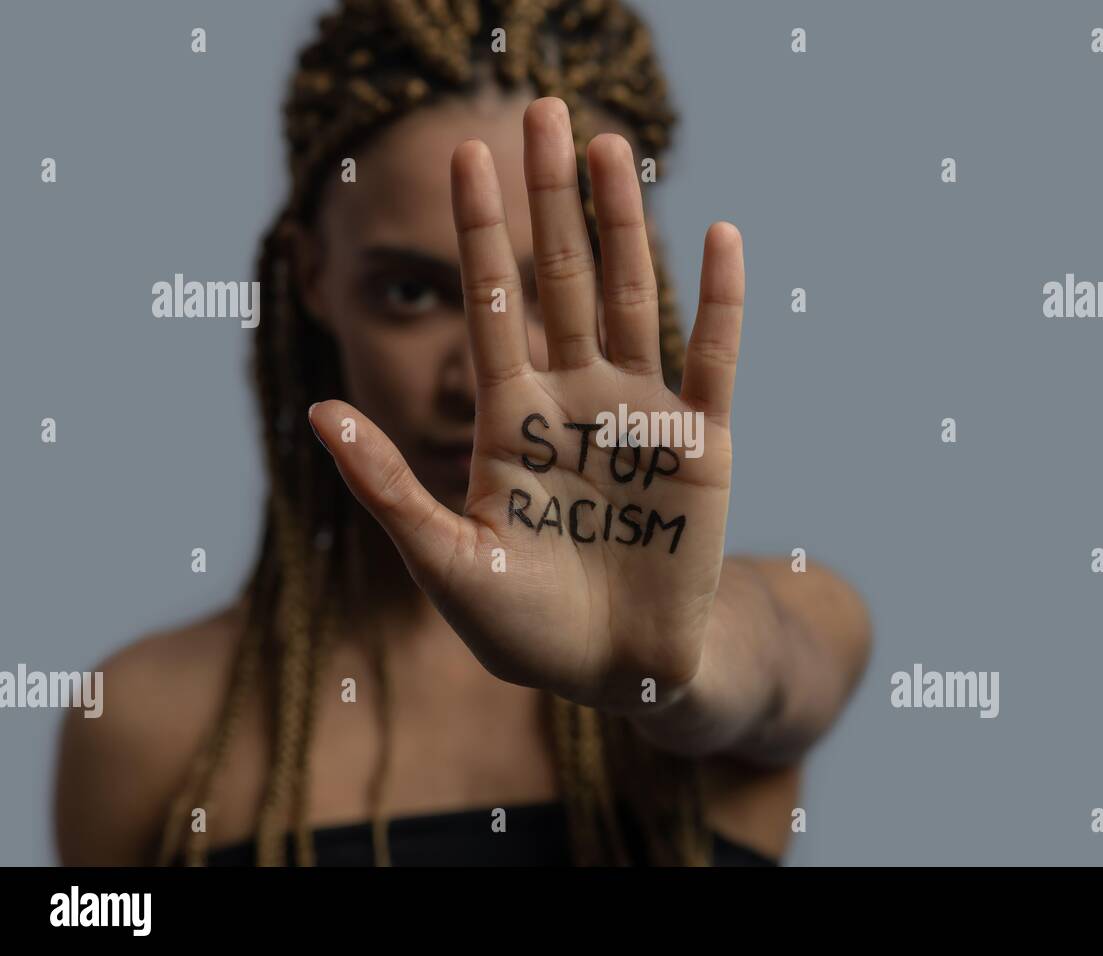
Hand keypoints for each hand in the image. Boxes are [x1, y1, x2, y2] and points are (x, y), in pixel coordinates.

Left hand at [308, 97, 743, 713]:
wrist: (620, 675)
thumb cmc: (527, 632)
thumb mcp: (449, 565)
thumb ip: (391, 489)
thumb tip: (319, 412)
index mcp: (511, 422)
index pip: (493, 307)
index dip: (481, 233)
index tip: (467, 156)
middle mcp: (574, 401)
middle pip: (558, 280)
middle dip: (547, 199)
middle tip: (541, 111)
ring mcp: (638, 415)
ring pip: (628, 298)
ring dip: (621, 224)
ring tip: (608, 146)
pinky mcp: (701, 442)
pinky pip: (713, 357)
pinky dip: (718, 301)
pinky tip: (719, 236)